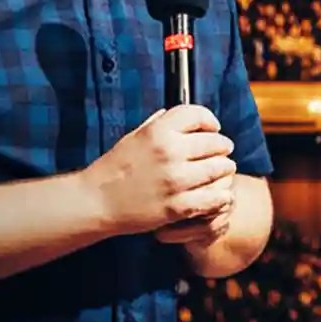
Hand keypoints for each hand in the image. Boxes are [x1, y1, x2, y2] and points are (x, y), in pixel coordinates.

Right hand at [82, 105, 236, 236]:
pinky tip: (216, 195)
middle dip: (221, 147)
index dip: (209, 121)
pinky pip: (217, 198)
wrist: (97, 201)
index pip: (198, 115)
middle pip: (216, 142)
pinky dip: (220, 196)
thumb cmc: (112, 169)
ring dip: (224, 170)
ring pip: (221, 169)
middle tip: (220, 153)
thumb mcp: (132, 138)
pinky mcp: (179, 206)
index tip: (212, 128)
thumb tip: (179, 117)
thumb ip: (157, 125)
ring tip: (219, 173)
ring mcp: (176, 180)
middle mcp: (169, 152)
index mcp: (156, 132)